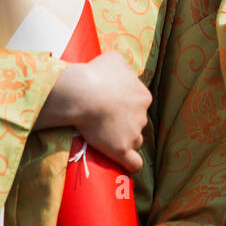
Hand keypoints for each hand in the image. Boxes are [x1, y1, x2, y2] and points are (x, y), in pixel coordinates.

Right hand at [37, 51, 151, 172]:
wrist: (82, 94)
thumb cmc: (96, 74)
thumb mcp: (113, 59)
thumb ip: (122, 66)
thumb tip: (121, 69)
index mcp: (143, 96)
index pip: (139, 104)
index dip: (126, 106)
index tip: (111, 106)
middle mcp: (142, 115)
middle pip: (137, 122)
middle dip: (125, 123)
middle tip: (105, 121)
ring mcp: (133, 133)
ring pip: (135, 141)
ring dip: (126, 140)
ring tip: (108, 140)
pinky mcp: (121, 149)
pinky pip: (134, 163)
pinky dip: (131, 165)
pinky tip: (127, 166)